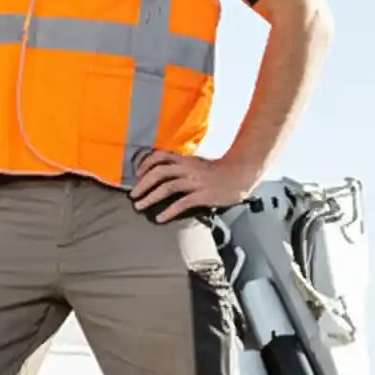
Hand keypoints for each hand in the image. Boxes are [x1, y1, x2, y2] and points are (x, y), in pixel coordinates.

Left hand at [129, 151, 257, 222]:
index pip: (160, 156)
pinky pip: (182, 203)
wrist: (241, 174)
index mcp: (186, 159)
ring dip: (150, 197)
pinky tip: (160, 218)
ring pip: (167, 187)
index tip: (137, 174)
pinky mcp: (203, 195)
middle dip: (143, 184)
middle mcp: (188, 168)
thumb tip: (164, 173)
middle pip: (159, 172)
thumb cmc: (220, 170)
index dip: (146, 164)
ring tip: (140, 206)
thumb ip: (182, 166)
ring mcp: (195, 182)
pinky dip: (169, 211)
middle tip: (133, 195)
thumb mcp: (198, 163)